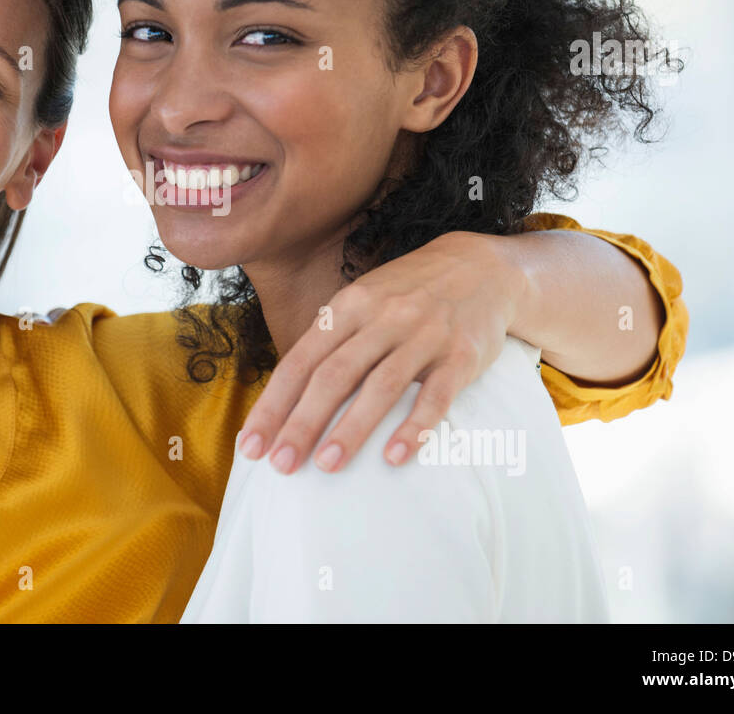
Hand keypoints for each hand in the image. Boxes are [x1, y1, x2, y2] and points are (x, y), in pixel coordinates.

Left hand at [238, 230, 528, 473]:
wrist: (482, 267)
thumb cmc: (408, 294)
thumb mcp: (362, 301)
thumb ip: (329, 342)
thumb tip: (284, 398)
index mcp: (348, 306)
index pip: (300, 361)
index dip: (273, 404)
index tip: (251, 445)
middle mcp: (382, 317)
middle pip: (334, 375)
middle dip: (302, 422)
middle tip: (281, 465)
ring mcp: (424, 334)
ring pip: (381, 386)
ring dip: (351, 428)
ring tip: (327, 466)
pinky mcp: (462, 355)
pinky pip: (436, 394)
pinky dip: (415, 426)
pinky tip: (395, 456)